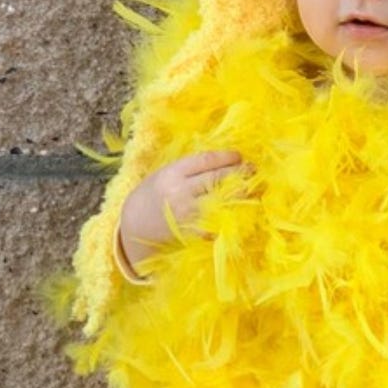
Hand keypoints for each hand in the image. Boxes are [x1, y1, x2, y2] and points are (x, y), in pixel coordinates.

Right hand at [118, 149, 248, 273]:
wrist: (135, 226)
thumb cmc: (154, 195)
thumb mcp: (166, 174)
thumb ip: (190, 169)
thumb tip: (223, 161)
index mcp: (172, 173)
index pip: (206, 160)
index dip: (226, 157)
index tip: (239, 156)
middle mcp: (180, 191)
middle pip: (217, 179)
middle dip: (238, 173)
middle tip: (253, 170)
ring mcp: (186, 213)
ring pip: (221, 201)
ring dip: (240, 195)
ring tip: (252, 188)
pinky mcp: (191, 231)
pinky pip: (216, 222)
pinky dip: (230, 217)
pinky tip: (241, 212)